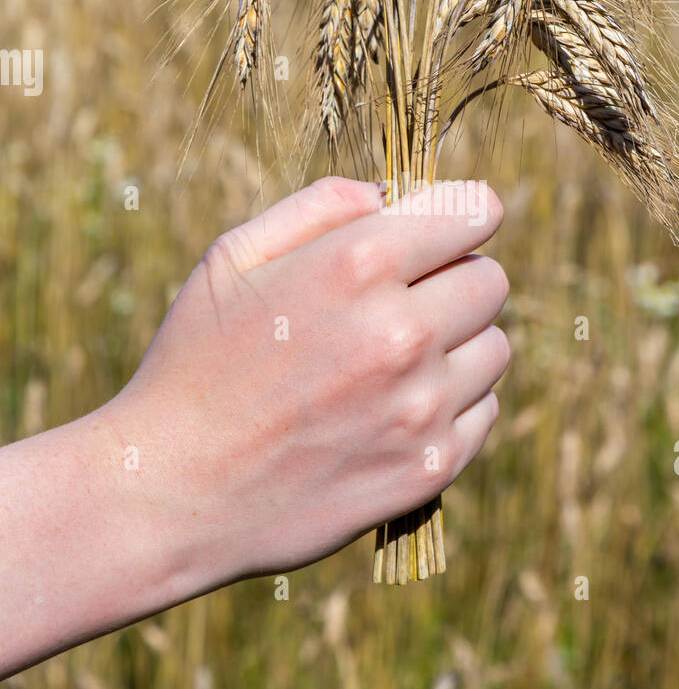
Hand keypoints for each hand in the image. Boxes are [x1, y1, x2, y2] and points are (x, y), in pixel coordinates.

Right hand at [107, 176, 509, 588]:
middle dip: (456, 278)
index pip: (475, 212)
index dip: (461, 214)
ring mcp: (422, 406)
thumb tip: (391, 196)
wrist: (172, 492)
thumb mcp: (233, 258)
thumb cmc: (195, 365)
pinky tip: (394, 410)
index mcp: (357, 265)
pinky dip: (453, 406)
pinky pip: (483, 411)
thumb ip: (320, 209)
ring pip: (495, 347)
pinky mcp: (430, 466)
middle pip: (492, 280)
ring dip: (458, 345)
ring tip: (392, 362)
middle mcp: (403, 332)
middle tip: (404, 301)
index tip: (445, 228)